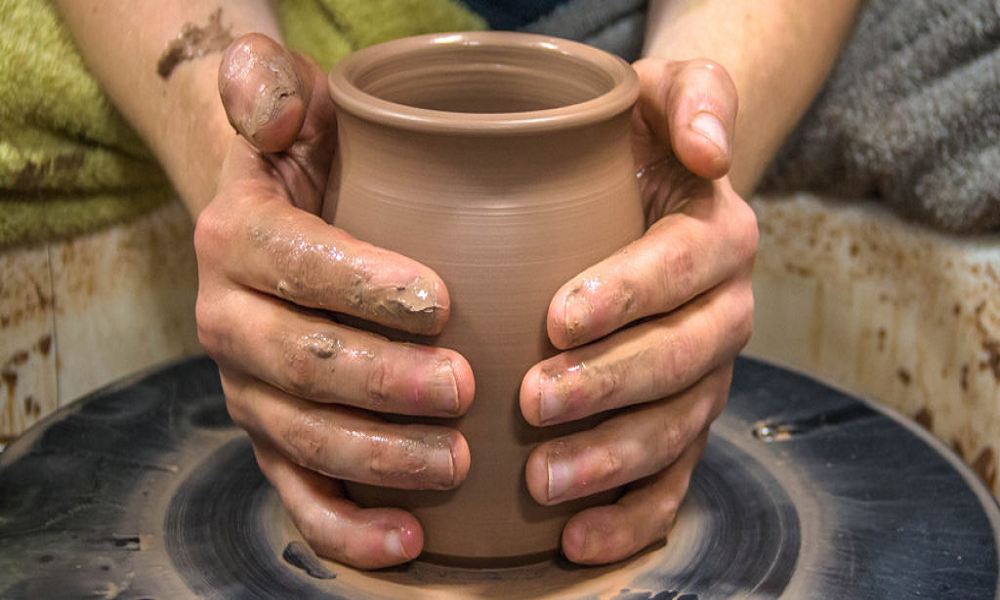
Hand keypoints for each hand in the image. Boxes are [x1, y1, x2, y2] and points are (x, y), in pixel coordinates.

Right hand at [194, 34, 474, 568]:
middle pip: (299, 363)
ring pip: (302, 437)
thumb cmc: (314, 157)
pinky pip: (299, 493)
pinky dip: (346, 528)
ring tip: (454, 462)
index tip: (441, 300)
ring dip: (377, 458)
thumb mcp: (296, 101)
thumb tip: (269, 110)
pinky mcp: (276, 436)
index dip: (360, 285)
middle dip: (381, 383)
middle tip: (464, 386)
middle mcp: (229, 320)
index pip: (292, 262)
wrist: (286, 215)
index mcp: (237, 237)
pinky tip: (409, 541)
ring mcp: (251, 388)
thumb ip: (270, 84)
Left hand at [519, 57, 757, 563]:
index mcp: (720, 236)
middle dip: (611, 386)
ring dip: (614, 460)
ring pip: (676, 428)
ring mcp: (704, 374)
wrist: (650, 185)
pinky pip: (670, 476)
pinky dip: (632, 513)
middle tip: (535, 402)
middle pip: (682, 359)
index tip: (557, 317)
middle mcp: (724, 310)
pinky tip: (578, 538)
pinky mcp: (679, 419)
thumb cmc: (635, 142)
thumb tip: (711, 148)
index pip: (684, 267)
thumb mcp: (662, 93)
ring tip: (546, 481)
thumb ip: (697, 98)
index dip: (629, 294)